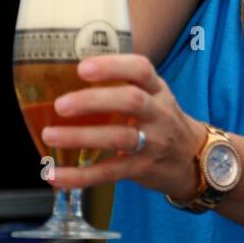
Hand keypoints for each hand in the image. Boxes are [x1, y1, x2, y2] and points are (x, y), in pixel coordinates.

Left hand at [41, 53, 202, 196]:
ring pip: (118, 138)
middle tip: (60, 105)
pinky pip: (109, 173)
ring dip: (81, 137)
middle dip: (93, 101)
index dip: (112, 66)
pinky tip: (54, 175)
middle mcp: (158, 113)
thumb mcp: (154, 97)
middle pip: (130, 101)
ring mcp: (153, 143)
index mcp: (157, 90)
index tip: (82, 68)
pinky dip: (80, 176)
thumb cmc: (161, 121)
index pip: (141, 69)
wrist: (193, 159)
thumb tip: (66, 74)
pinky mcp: (142, 169)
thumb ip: (122, 85)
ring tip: (50, 136)